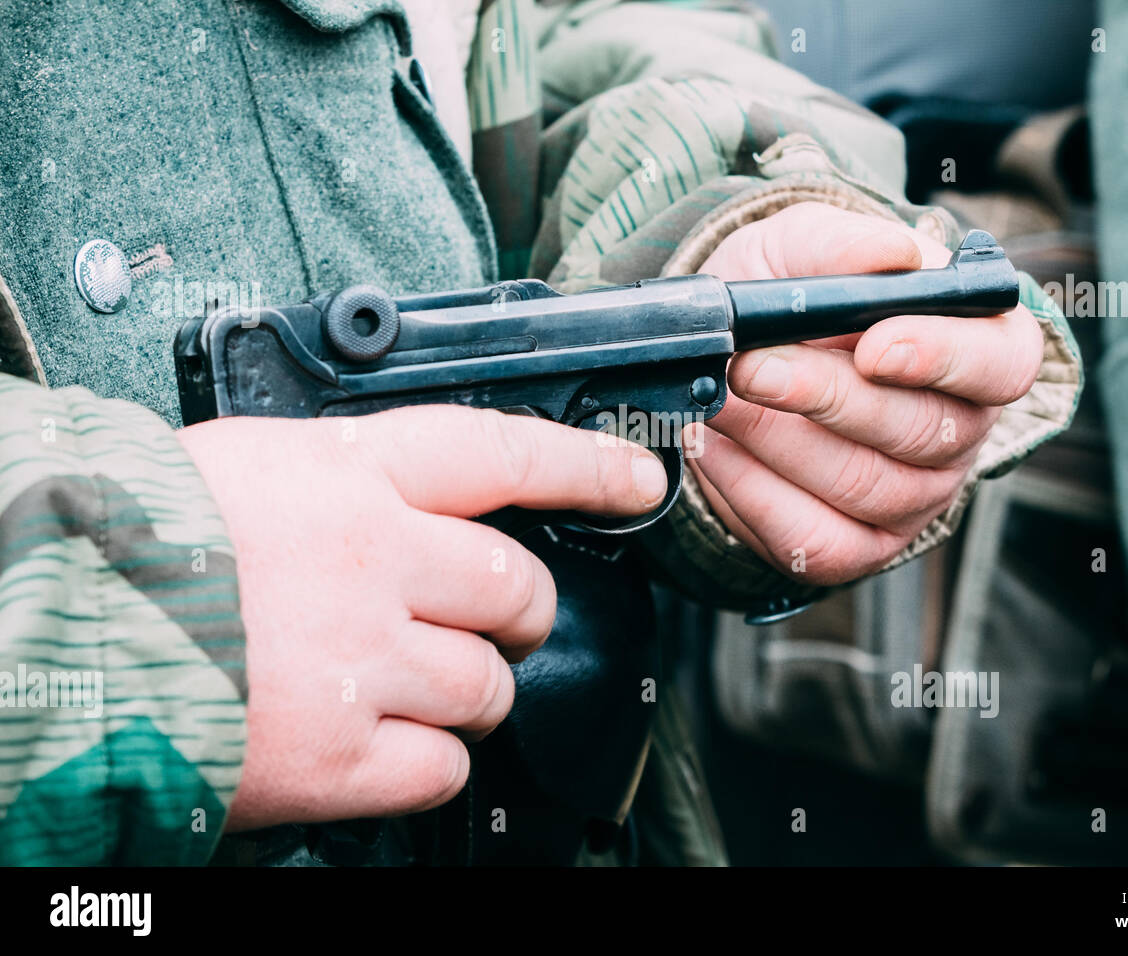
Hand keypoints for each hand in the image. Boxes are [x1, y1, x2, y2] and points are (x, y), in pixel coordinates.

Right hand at [177, 405, 665, 830]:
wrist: (47, 623)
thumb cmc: (132, 539)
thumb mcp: (250, 471)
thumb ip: (349, 487)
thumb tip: (417, 514)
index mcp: (349, 476)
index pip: (503, 454)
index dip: (586, 468)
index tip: (639, 481)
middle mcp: (372, 560)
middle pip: (518, 591)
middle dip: (525, 615)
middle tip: (503, 625)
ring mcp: (359, 659)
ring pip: (489, 684)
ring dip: (474, 691)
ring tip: (415, 687)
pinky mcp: (335, 754)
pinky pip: (442, 765)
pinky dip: (429, 760)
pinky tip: (379, 743)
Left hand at [687, 202, 1042, 585]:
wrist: (741, 356)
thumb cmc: (797, 298)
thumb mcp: (804, 248)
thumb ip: (844, 245)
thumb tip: (893, 255)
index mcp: (980, 349)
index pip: (1001, 364)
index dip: (943, 357)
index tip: (874, 343)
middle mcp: (961, 431)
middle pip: (919, 429)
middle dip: (823, 396)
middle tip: (750, 366)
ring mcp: (914, 498)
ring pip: (859, 484)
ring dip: (774, 440)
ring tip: (719, 399)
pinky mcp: (858, 546)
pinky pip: (813, 540)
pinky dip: (751, 493)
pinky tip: (716, 447)